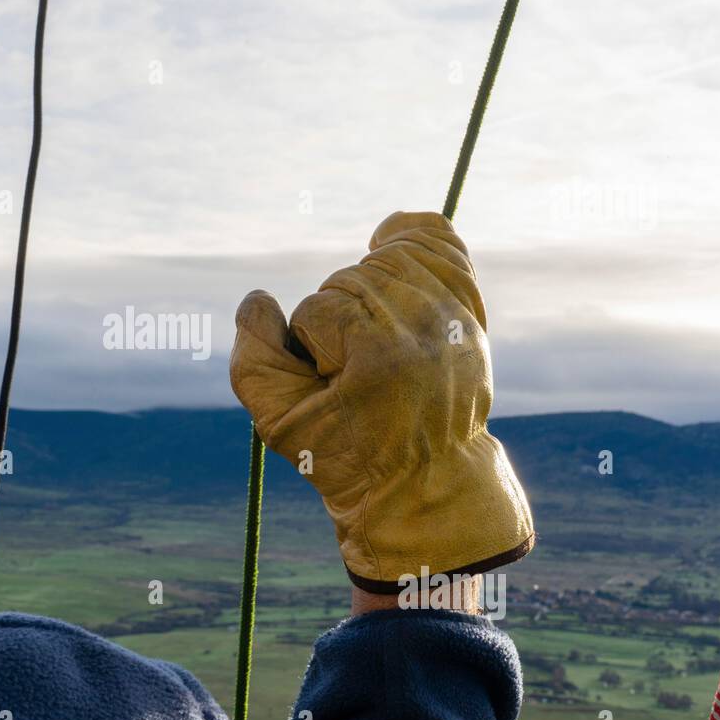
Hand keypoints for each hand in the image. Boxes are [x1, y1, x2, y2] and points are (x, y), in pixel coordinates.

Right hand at [229, 211, 533, 592]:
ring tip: (370, 336)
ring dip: (363, 293)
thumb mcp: (281, 423)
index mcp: (381, 353)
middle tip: (352, 372)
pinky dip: (407, 238)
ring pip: (384, 260)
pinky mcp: (465, 309)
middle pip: (350, 278)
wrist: (426, 481)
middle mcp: (425, 324)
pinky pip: (435, 239)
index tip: (331, 388)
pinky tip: (386, 244)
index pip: (318, 308)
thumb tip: (257, 300)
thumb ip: (254, 360)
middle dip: (335, 321)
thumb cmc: (347, 455)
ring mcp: (452, 313)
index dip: (309, 346)